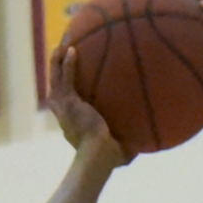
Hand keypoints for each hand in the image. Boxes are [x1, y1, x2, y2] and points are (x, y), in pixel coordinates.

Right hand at [47, 47, 130, 166]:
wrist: (98, 154)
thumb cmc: (110, 157)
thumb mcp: (118, 148)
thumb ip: (128, 142)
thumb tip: (146, 143)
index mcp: (72, 123)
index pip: (67, 102)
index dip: (67, 91)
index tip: (72, 82)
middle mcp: (63, 113)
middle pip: (56, 86)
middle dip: (57, 70)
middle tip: (61, 56)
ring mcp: (63, 106)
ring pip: (55, 78)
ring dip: (56, 61)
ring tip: (61, 46)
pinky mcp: (67, 101)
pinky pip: (66, 77)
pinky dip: (68, 63)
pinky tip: (74, 49)